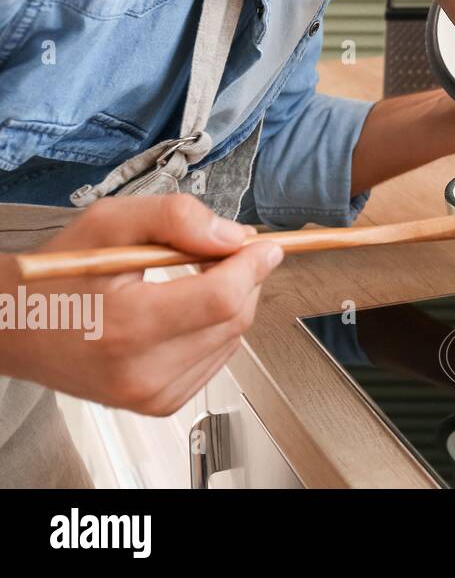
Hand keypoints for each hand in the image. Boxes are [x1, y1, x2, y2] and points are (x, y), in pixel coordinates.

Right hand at [0, 194, 281, 416]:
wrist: (16, 328)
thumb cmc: (59, 275)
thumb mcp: (110, 222)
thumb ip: (176, 218)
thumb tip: (234, 236)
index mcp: (126, 326)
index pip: (222, 298)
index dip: (251, 265)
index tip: (263, 244)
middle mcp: (141, 371)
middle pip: (234, 318)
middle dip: (243, 277)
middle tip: (224, 250)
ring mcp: (151, 394)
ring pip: (232, 338)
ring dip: (231, 301)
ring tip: (194, 277)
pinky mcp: (160, 403)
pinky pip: (217, 357)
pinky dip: (215, 327)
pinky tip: (185, 309)